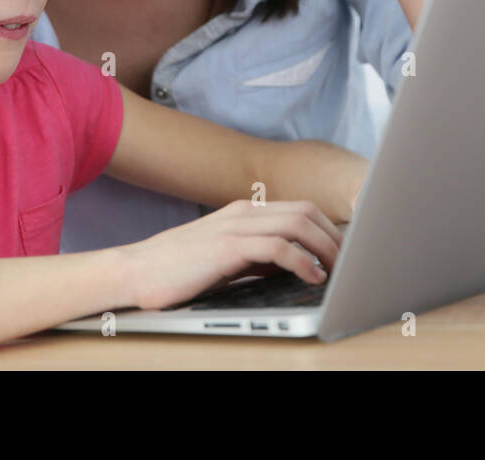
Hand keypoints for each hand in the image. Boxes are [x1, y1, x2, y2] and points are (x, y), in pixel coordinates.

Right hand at [117, 200, 343, 310]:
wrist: (135, 272)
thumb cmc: (178, 269)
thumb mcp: (226, 258)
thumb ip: (258, 256)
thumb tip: (295, 265)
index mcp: (243, 212)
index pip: (299, 207)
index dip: (328, 227)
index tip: (344, 250)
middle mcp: (242, 212)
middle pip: (305, 211)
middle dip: (334, 236)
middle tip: (349, 262)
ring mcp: (234, 226)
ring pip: (297, 224)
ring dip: (325, 247)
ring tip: (337, 270)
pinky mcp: (227, 247)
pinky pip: (277, 247)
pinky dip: (302, 260)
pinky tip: (312, 277)